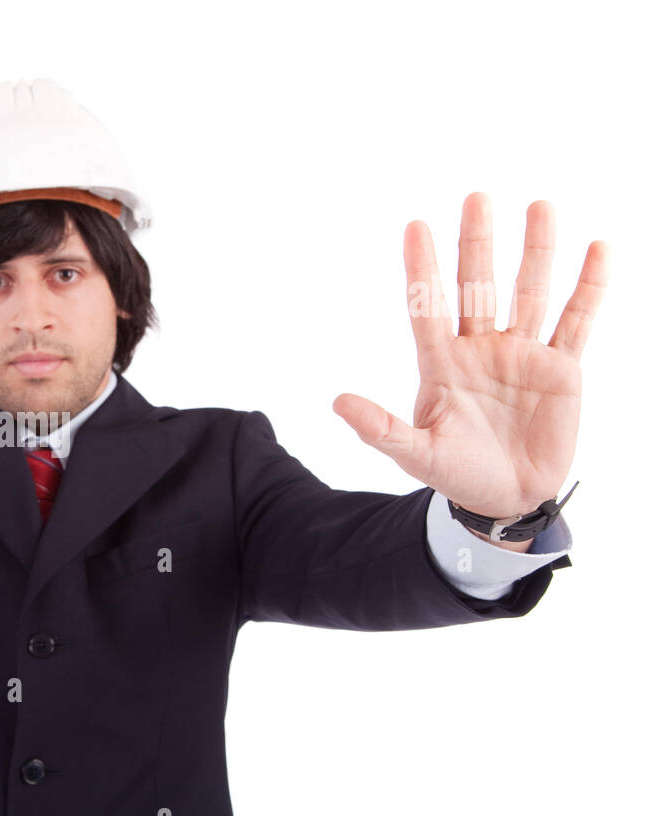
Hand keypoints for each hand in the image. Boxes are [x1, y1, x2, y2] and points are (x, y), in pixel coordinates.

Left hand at [332, 193, 607, 517]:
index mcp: (441, 364)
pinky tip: (597, 248)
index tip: (414, 226)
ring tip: (539, 205)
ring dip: (535, 251)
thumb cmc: (456, 473)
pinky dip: (588, 287)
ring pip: (529, 292)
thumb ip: (381, 429)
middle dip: (476, 245)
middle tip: (475, 198)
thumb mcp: (416, 454)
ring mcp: (522, 354)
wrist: (507, 497)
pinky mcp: (561, 369)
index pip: (428, 307)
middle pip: (477, 286)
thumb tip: (337, 402)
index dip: (422, 269)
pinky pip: (577, 321)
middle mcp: (480, 348)